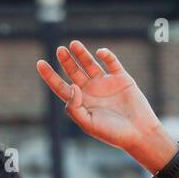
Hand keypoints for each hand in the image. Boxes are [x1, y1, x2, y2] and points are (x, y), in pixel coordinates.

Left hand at [35, 41, 164, 155]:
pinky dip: (106, 55)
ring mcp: (106, 83)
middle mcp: (91, 91)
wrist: (138, 133)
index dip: (50, 75)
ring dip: (82, 54)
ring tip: (74, 44)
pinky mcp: (121, 78)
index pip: (61, 86)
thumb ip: (75, 107)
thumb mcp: (88, 124)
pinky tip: (100, 53)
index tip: (40, 63)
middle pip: (74, 72)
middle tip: (60, 50)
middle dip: (66, 61)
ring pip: (90, 64)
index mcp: (81, 103)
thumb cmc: (112, 133)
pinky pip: (111, 62)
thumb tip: (71, 86)